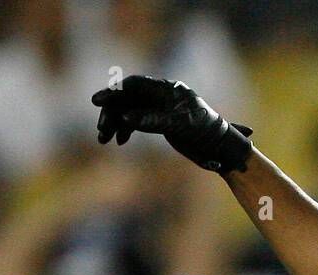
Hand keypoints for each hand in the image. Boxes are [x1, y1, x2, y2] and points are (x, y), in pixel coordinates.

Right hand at [91, 75, 252, 173]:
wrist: (220, 147)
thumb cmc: (205, 132)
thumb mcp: (179, 126)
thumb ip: (152, 120)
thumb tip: (125, 119)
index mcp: (168, 89)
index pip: (135, 85)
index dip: (115, 92)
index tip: (97, 101)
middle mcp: (161, 95)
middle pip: (127, 98)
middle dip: (111, 112)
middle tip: (101, 130)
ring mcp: (158, 108)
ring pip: (128, 111)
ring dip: (114, 123)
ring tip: (104, 139)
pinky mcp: (158, 121)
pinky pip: (134, 121)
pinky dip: (124, 129)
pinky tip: (119, 140)